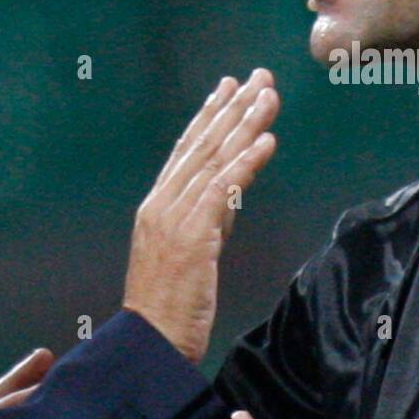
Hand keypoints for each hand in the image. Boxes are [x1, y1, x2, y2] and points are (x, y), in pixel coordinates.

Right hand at [124, 70, 278, 363]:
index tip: (228, 89)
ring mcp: (174, 218)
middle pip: (202, 146)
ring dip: (245, 125)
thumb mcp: (188, 253)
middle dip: (232, 108)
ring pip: (214, 160)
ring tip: (269, 97)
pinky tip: (266, 140)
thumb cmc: (168, 307)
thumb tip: (232, 192)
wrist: (150, 341)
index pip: (185, 152)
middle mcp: (161, 204)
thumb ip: (207, 219)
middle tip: (258, 77)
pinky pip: (223, 190)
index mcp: (156, 207)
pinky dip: (246, 162)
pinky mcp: (192, 236)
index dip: (208, 117)